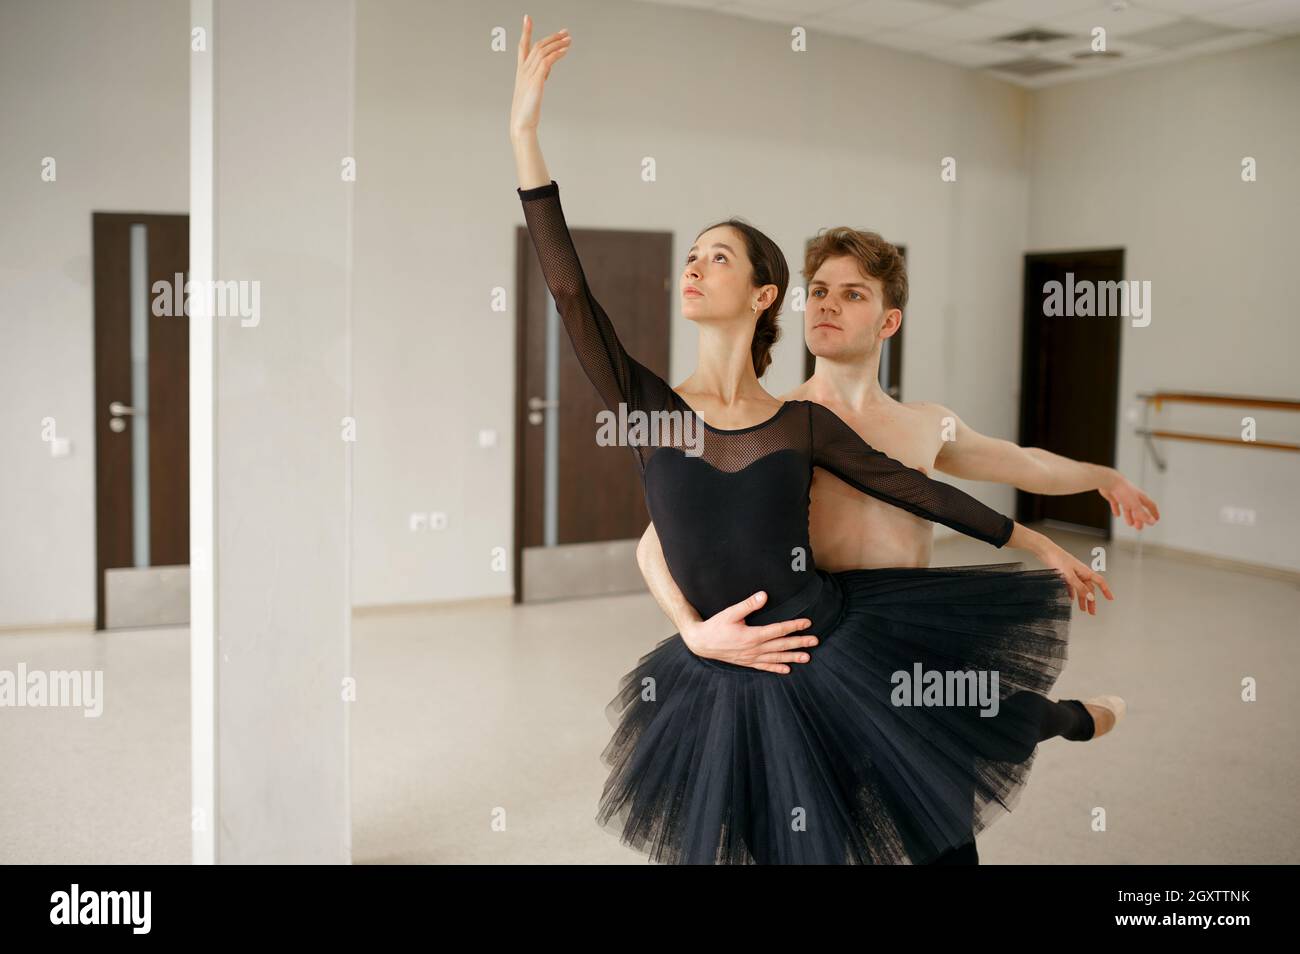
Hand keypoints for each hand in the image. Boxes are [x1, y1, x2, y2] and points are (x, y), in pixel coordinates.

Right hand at [510, 15, 570, 139]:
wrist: (522, 123)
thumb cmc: (528, 110)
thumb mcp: (534, 89)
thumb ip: (540, 76)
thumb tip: (547, 69)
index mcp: (521, 72)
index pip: (522, 47)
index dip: (525, 31)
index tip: (528, 17)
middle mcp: (523, 70)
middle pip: (537, 46)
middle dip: (552, 37)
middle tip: (565, 32)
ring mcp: (528, 75)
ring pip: (543, 52)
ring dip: (557, 44)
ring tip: (569, 40)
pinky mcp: (535, 81)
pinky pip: (546, 62)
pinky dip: (556, 54)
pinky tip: (565, 51)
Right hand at [680, 591, 818, 674]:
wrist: (701, 642)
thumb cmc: (715, 626)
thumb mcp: (730, 612)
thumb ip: (748, 604)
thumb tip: (764, 595)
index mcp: (753, 635)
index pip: (778, 630)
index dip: (794, 626)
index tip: (807, 623)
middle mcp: (755, 648)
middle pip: (781, 645)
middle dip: (799, 642)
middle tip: (815, 641)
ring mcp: (751, 657)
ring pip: (776, 657)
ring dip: (792, 657)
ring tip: (807, 657)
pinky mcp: (747, 662)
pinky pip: (765, 666)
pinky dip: (777, 668)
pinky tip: (787, 669)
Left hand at [1038, 542, 1114, 614]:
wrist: (1046, 551)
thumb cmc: (1058, 559)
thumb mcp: (1070, 576)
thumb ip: (1080, 587)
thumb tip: (1091, 597)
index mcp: (1085, 571)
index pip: (1100, 582)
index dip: (1106, 590)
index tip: (1110, 598)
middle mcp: (1081, 573)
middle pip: (1089, 589)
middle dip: (1091, 601)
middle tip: (1092, 612)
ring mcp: (1073, 573)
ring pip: (1080, 589)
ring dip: (1082, 599)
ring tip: (1082, 609)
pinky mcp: (1065, 574)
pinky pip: (1071, 586)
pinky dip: (1072, 593)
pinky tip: (1071, 599)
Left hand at [1098, 470, 1159, 529]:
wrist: (1109, 481)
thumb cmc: (1123, 490)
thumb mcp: (1135, 505)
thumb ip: (1143, 514)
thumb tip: (1152, 522)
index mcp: (1141, 497)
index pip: (1150, 505)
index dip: (1154, 513)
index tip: (1156, 519)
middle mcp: (1133, 496)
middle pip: (1138, 509)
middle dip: (1140, 518)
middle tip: (1139, 527)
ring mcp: (1123, 496)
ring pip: (1128, 508)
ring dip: (1130, 516)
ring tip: (1130, 524)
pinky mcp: (1114, 496)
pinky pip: (1116, 504)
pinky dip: (1117, 510)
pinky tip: (1117, 515)